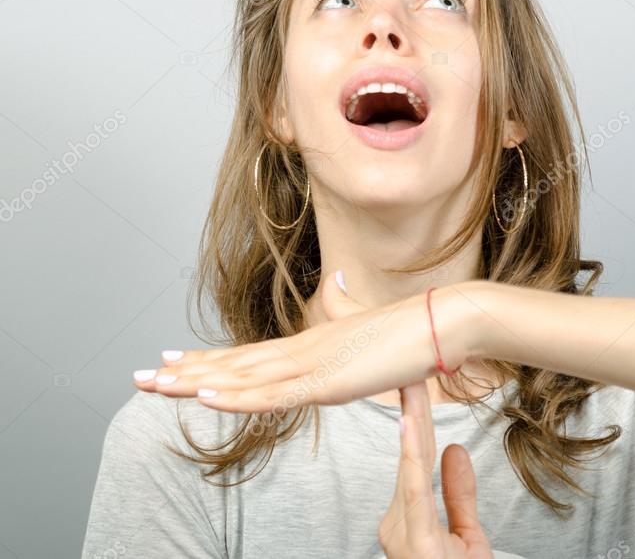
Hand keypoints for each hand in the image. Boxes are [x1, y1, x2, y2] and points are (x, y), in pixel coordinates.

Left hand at [131, 272, 477, 412]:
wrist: (442, 321)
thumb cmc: (412, 329)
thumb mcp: (370, 328)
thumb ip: (348, 312)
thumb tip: (338, 287)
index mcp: (311, 342)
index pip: (250, 354)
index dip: (209, 358)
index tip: (172, 359)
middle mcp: (303, 349)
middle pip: (235, 364)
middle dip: (185, 371)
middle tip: (141, 375)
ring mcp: (313, 363)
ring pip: (243, 377)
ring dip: (196, 383)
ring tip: (155, 386)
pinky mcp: (328, 381)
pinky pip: (273, 394)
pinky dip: (236, 397)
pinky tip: (204, 398)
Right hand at [378, 381, 493, 558]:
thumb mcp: (465, 534)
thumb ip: (458, 494)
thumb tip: (454, 449)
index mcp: (406, 520)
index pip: (415, 460)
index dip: (418, 421)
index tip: (417, 387)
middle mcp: (396, 524)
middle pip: (412, 456)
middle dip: (413, 410)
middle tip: (412, 366)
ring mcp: (403, 533)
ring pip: (412, 463)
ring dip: (413, 419)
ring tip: (412, 383)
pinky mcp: (418, 541)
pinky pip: (415, 489)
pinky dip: (411, 453)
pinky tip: (408, 424)